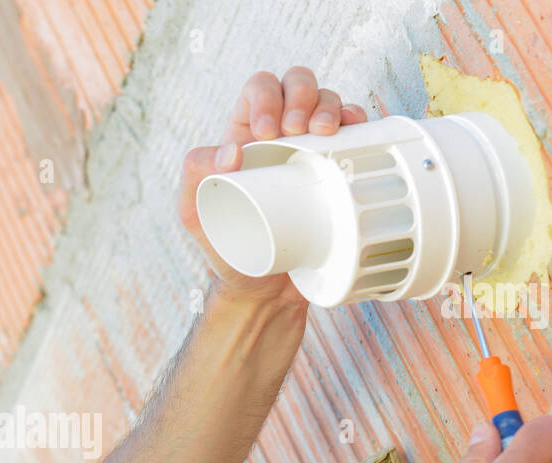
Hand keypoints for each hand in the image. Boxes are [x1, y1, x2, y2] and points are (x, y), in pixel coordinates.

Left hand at [176, 67, 368, 308]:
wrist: (264, 291)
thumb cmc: (224, 248)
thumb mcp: (192, 213)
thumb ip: (194, 176)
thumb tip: (232, 150)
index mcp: (245, 133)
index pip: (259, 89)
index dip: (266, 97)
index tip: (266, 133)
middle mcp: (282, 134)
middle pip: (297, 84)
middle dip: (301, 95)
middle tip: (296, 130)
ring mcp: (314, 150)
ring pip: (329, 101)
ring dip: (330, 107)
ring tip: (322, 134)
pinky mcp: (341, 169)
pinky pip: (357, 133)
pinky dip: (359, 124)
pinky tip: (354, 131)